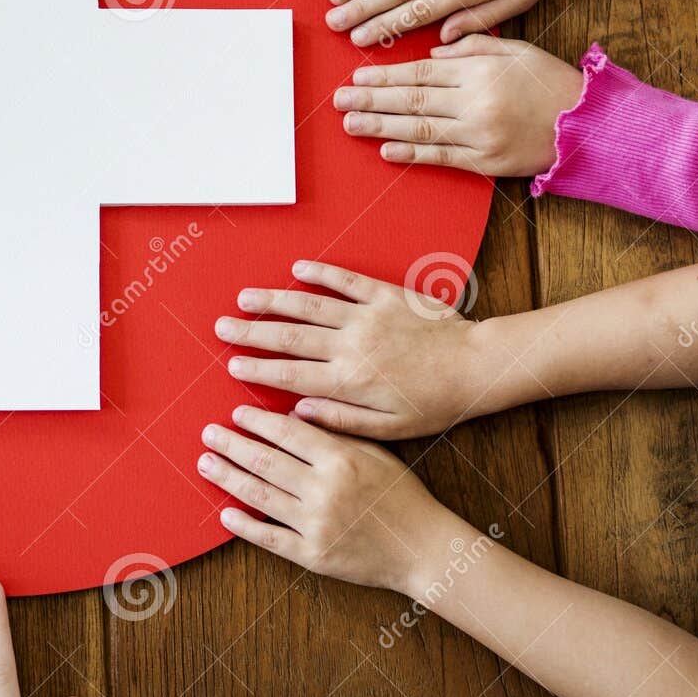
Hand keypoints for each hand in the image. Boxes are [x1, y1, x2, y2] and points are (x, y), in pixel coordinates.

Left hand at [198, 406, 460, 596]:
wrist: (423, 548)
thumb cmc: (400, 494)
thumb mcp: (375, 452)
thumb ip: (335, 432)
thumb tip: (291, 414)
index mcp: (340, 459)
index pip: (286, 433)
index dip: (256, 421)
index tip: (235, 412)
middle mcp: (324, 490)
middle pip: (265, 461)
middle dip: (232, 445)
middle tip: (208, 433)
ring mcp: (316, 525)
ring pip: (260, 496)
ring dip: (228, 477)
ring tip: (206, 463)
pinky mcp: (313, 555)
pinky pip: (270, 538)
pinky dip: (244, 525)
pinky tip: (225, 513)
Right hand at [214, 259, 493, 438]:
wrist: (476, 366)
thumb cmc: (433, 404)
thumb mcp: (388, 428)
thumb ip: (340, 418)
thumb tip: (300, 410)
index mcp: (348, 381)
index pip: (290, 374)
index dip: (257, 369)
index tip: (232, 365)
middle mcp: (350, 345)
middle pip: (288, 336)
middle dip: (250, 331)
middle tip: (221, 327)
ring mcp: (367, 316)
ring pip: (310, 304)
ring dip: (274, 300)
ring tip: (245, 297)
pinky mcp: (386, 295)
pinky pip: (346, 280)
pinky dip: (320, 272)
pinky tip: (297, 269)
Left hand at [336, 36, 584, 174]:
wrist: (588, 124)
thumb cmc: (549, 82)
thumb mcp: (514, 50)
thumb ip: (471, 46)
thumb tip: (431, 50)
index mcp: (479, 70)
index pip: (421, 71)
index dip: (385, 75)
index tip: (356, 76)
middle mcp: (475, 102)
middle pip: (413, 99)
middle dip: (371, 99)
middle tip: (339, 100)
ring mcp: (479, 134)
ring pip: (420, 128)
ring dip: (381, 126)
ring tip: (350, 123)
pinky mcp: (485, 162)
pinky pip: (441, 157)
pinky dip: (411, 154)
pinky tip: (385, 150)